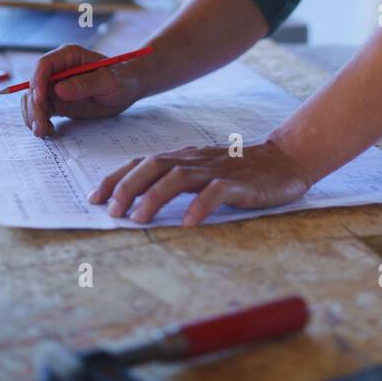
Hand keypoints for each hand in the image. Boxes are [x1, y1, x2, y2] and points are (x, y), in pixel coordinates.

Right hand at [21, 42, 144, 137]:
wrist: (128, 89)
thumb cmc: (122, 79)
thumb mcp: (109, 81)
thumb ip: (85, 84)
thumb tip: (59, 89)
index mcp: (69, 56)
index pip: (44, 65)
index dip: (37, 81)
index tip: (40, 100)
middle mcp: (58, 70)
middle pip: (34, 85)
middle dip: (34, 106)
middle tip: (40, 125)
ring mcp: (55, 86)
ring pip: (33, 100)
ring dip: (33, 116)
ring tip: (43, 132)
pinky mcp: (57, 101)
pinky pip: (41, 111)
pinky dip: (39, 121)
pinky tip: (48, 131)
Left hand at [90, 137, 314, 226]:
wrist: (286, 160)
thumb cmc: (240, 171)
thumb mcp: (202, 171)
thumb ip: (175, 180)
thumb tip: (138, 201)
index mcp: (184, 157)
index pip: (142, 162)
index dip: (117, 178)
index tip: (95, 198)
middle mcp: (195, 159)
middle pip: (154, 165)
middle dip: (128, 187)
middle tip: (112, 212)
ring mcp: (217, 169)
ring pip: (179, 176)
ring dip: (155, 196)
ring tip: (139, 218)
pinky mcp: (240, 183)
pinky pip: (216, 192)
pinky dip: (199, 206)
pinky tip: (188, 223)